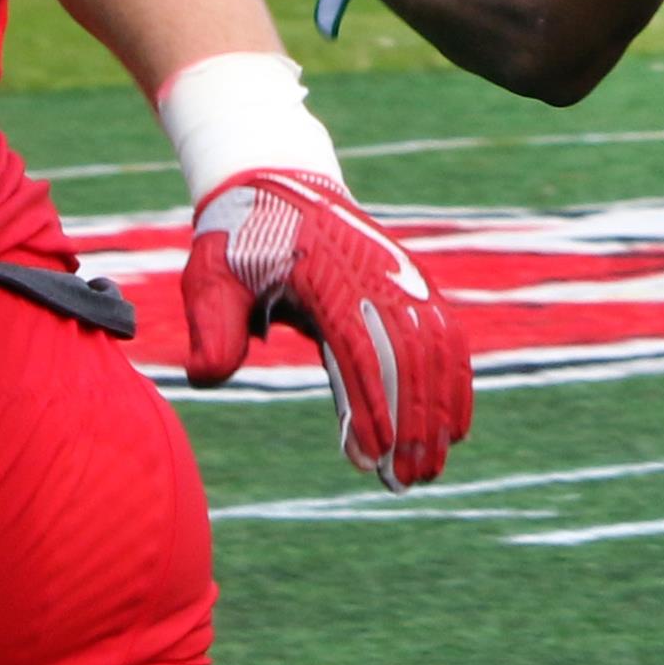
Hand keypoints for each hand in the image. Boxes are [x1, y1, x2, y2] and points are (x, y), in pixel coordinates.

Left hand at [180, 168, 471, 487]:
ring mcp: (399, 275)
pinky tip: (455, 427)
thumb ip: (211, 326)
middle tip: (406, 481)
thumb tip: (208, 376)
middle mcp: (373, 273)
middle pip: (407, 355)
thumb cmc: (238, 240)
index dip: (371, 404)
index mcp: (324, 274)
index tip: (372, 457)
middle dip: (413, 423)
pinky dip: (455, 380)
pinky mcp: (411, 282)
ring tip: (428, 469)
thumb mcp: (209, 277)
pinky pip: (446, 334)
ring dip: (438, 410)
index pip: (357, 347)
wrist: (276, 183)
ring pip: (435, 348)